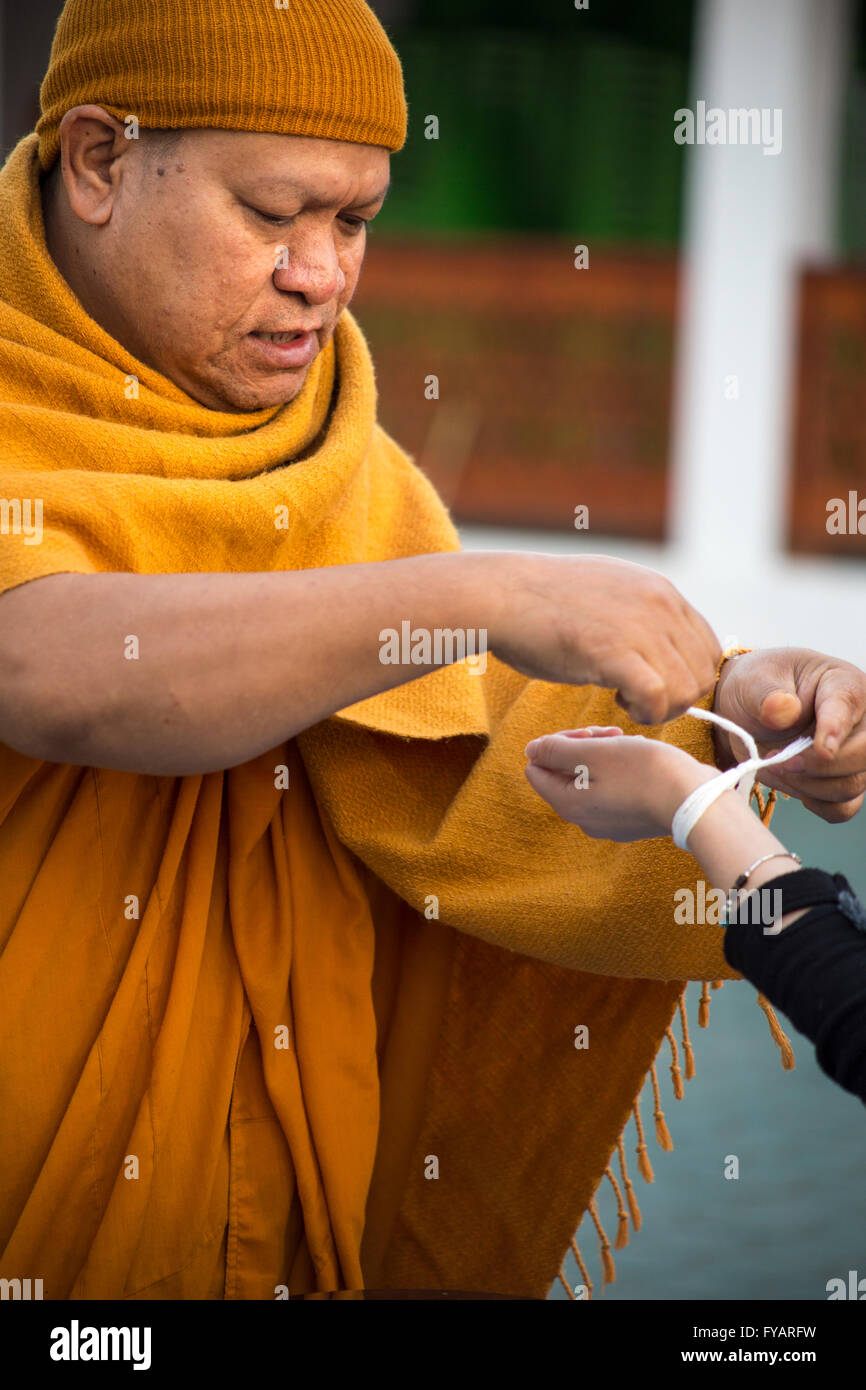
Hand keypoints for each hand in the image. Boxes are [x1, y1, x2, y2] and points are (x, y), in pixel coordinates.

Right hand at [488, 553, 720, 723]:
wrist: (501, 595)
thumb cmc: (540, 601)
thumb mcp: (606, 589)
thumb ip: (638, 609)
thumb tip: (652, 634)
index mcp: (660, 590)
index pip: (708, 648)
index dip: (685, 676)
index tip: (650, 682)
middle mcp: (660, 605)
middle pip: (703, 673)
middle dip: (676, 697)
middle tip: (636, 697)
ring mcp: (640, 627)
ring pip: (687, 690)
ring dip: (660, 708)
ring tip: (623, 700)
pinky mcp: (615, 652)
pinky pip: (658, 698)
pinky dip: (645, 713)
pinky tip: (617, 703)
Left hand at [523, 726, 716, 841]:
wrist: (695, 802)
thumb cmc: (644, 772)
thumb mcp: (594, 752)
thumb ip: (557, 750)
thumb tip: (532, 750)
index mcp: (566, 803)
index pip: (536, 767)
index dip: (557, 743)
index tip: (587, 735)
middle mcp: (581, 818)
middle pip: (563, 772)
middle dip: (583, 747)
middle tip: (611, 735)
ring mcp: (606, 822)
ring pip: (590, 778)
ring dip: (604, 755)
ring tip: (630, 744)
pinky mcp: (629, 821)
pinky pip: (612, 789)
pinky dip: (621, 771)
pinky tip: (642, 762)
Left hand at [714, 648, 865, 822]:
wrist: (750, 713)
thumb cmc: (758, 688)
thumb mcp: (753, 681)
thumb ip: (766, 694)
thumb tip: (783, 708)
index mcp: (842, 683)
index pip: (847, 705)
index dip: (836, 729)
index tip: (821, 749)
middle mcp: (858, 720)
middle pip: (864, 754)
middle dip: (822, 767)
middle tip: (782, 762)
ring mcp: (853, 755)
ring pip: (851, 785)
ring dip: (808, 786)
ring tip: (774, 765)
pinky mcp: (842, 781)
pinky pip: (842, 807)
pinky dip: (814, 803)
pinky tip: (791, 783)